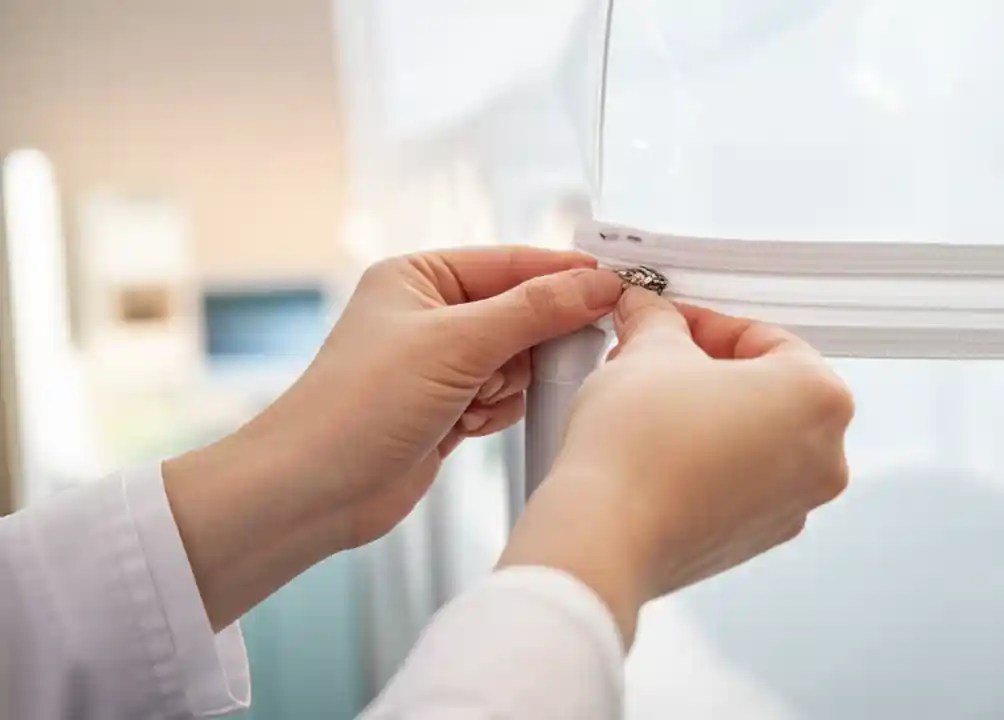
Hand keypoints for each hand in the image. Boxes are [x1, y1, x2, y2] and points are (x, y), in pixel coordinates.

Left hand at [165, 248, 623, 628]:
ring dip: (508, 385)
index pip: (511, 262)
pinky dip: (496, 412)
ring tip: (472, 404)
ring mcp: (438, 363)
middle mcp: (429, 313)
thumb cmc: (363, 405)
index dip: (563, 275)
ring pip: (518, 360)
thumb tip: (599, 285)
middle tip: (523, 366)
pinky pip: (504, 397)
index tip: (617, 286)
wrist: (314, 491)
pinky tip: (465, 427)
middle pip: (521, 312)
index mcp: (419, 276)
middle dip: (527, 344)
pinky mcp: (446, 407)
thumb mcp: (457, 345)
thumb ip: (534, 311)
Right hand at [499, 289, 853, 644]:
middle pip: (765, 388)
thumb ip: (658, 320)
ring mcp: (795, 505)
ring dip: (705, 414)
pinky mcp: (757, 539)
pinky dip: (706, 462)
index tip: (669, 324)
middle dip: (705, 369)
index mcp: (820, 397)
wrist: (606, 536)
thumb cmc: (640, 446)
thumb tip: (650, 312)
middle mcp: (824, 456)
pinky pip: (739, 483)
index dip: (706, 324)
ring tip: (647, 406)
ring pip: (753, 438)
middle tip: (654, 360)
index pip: (765, 337)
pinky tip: (656, 453)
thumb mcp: (649, 351)